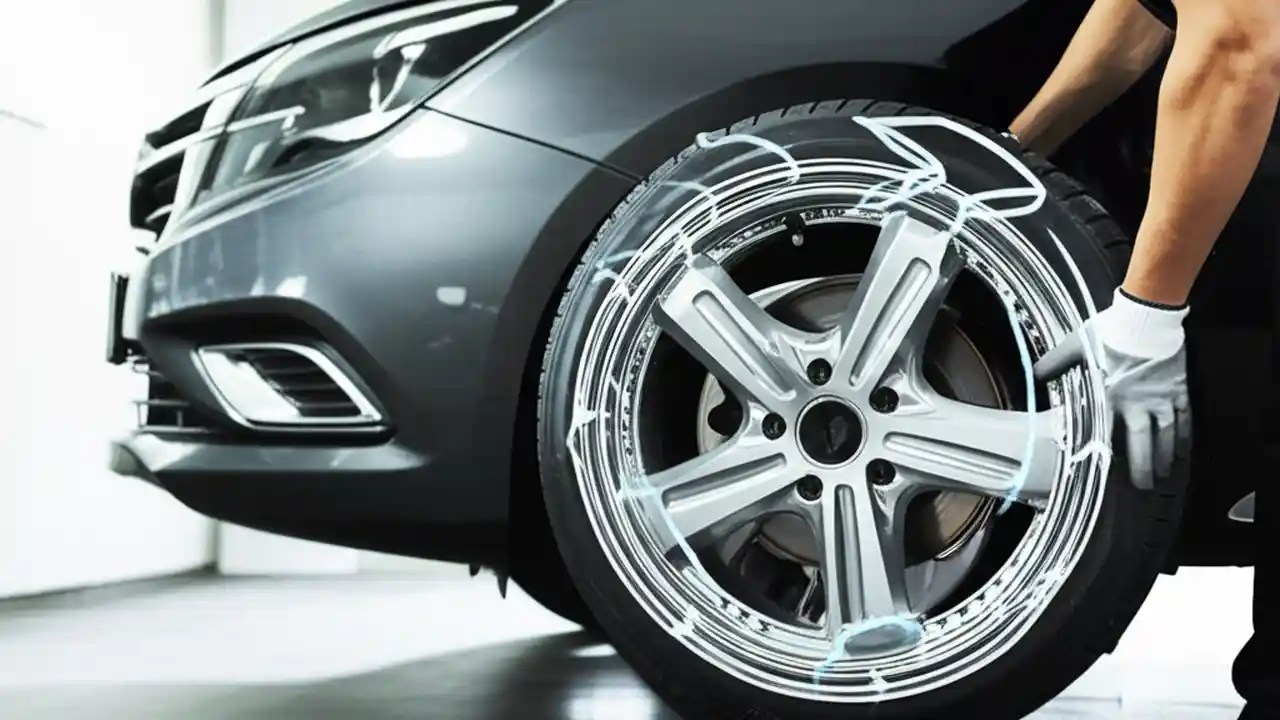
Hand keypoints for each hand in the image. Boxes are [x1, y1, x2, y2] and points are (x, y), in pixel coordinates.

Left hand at [1034, 289, 1191, 488]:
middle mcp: (1137, 403)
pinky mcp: (1178, 389)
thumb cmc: (1108, 332)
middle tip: (1145, 485)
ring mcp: (1161, 397)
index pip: (1108, 433)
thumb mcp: (1074, 346)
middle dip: (1143, 466)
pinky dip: (1184, 435)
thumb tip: (1033, 375)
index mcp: (1109, 396)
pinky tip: (1183, 449)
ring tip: (1164, 472)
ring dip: (1165, 455)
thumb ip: (1054, 363)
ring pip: (1167, 434)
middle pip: (1143, 442)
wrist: (1146, 315)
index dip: (1108, 455)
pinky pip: (1184, 417)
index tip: (1106, 474)